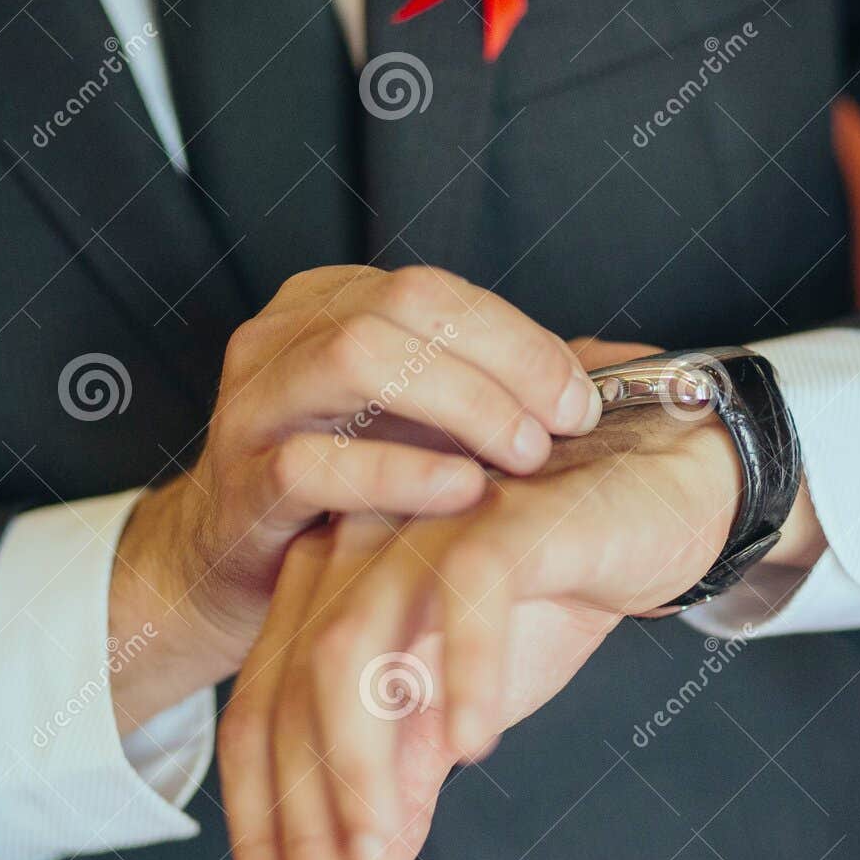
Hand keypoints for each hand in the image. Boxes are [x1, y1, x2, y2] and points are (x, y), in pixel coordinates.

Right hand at [107, 265, 603, 730]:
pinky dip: (402, 472)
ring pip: (358, 358)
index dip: (519, 339)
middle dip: (502, 363)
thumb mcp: (419, 425)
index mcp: (328, 305)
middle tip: (563, 427)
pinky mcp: (241, 485)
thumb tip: (625, 370)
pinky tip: (463, 492)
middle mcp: (283, 338)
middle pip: (404, 307)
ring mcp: (253, 406)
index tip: (579, 400)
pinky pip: (317, 463)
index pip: (435, 289)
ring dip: (463, 403)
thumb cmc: (344, 494)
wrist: (234, 569)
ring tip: (523, 455)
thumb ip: (500, 391)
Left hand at [219, 363, 821, 859]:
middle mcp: (353, 555)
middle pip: (290, 692)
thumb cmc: (546, 601)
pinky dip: (463, 671)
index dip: (262, 828)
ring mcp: (420, 527)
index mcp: (326, 597)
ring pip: (351, 644)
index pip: (262, 719)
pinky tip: (475, 745)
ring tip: (380, 854)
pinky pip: (466, 591)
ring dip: (359, 762)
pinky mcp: (503, 515)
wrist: (650, 508)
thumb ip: (403, 782)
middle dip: (301, 820)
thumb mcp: (459, 708)